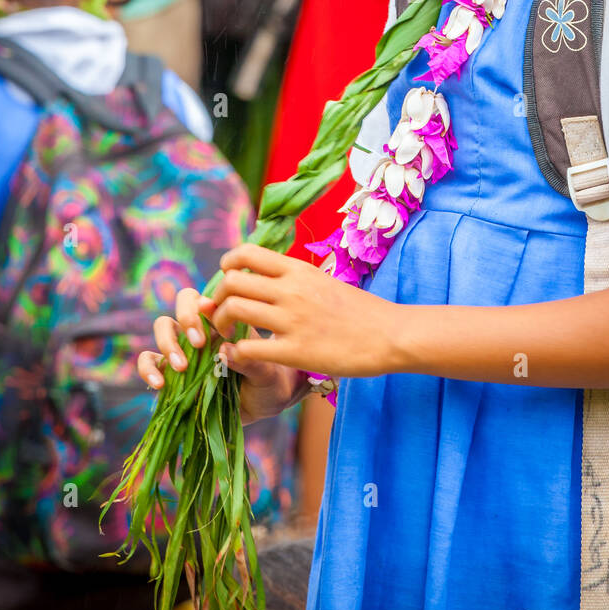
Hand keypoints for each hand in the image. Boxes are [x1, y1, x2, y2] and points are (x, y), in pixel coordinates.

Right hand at [137, 286, 304, 424]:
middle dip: (186, 319)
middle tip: (199, 344)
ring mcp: (186, 348)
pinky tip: (159, 383)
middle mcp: (204, 328)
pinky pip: (149, 361)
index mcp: (228, 320)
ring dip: (166, 342)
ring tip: (181, 366)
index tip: (212, 332)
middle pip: (182, 304)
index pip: (208, 296)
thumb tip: (222, 352)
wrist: (264, 407)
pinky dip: (148, 368)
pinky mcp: (171, 372)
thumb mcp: (268, 372)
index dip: (205, 307)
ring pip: (163, 327)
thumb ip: (250, 361)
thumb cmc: (270, 381)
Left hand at [204, 243, 403, 379]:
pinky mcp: (295, 352)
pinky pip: (247, 349)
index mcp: (298, 270)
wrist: (390, 334)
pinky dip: (234, 353)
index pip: (245, 253)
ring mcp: (291, 320)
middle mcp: (291, 290)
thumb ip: (294, 278)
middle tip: (223, 314)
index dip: (227, 266)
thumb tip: (268, 275)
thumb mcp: (323, 281)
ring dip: (221, 324)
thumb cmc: (359, 310)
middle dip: (218, 299)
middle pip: (231, 282)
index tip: (229, 282)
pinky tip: (239, 356)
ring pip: (234, 310)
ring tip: (228, 336)